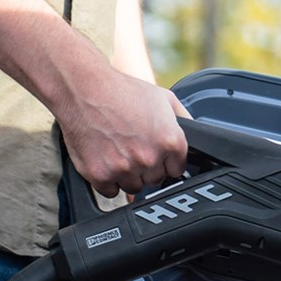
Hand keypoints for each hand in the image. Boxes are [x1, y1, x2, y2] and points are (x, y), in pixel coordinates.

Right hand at [57, 67, 188, 196]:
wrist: (84, 89)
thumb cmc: (122, 91)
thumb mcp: (164, 98)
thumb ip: (184, 120)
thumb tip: (196, 136)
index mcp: (170, 141)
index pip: (177, 170)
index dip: (166, 161)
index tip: (155, 153)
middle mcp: (149, 158)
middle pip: (155, 180)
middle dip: (147, 168)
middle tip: (133, 148)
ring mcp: (125, 169)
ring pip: (134, 188)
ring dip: (128, 176)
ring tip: (118, 151)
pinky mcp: (101, 176)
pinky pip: (111, 191)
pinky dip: (107, 180)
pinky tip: (105, 158)